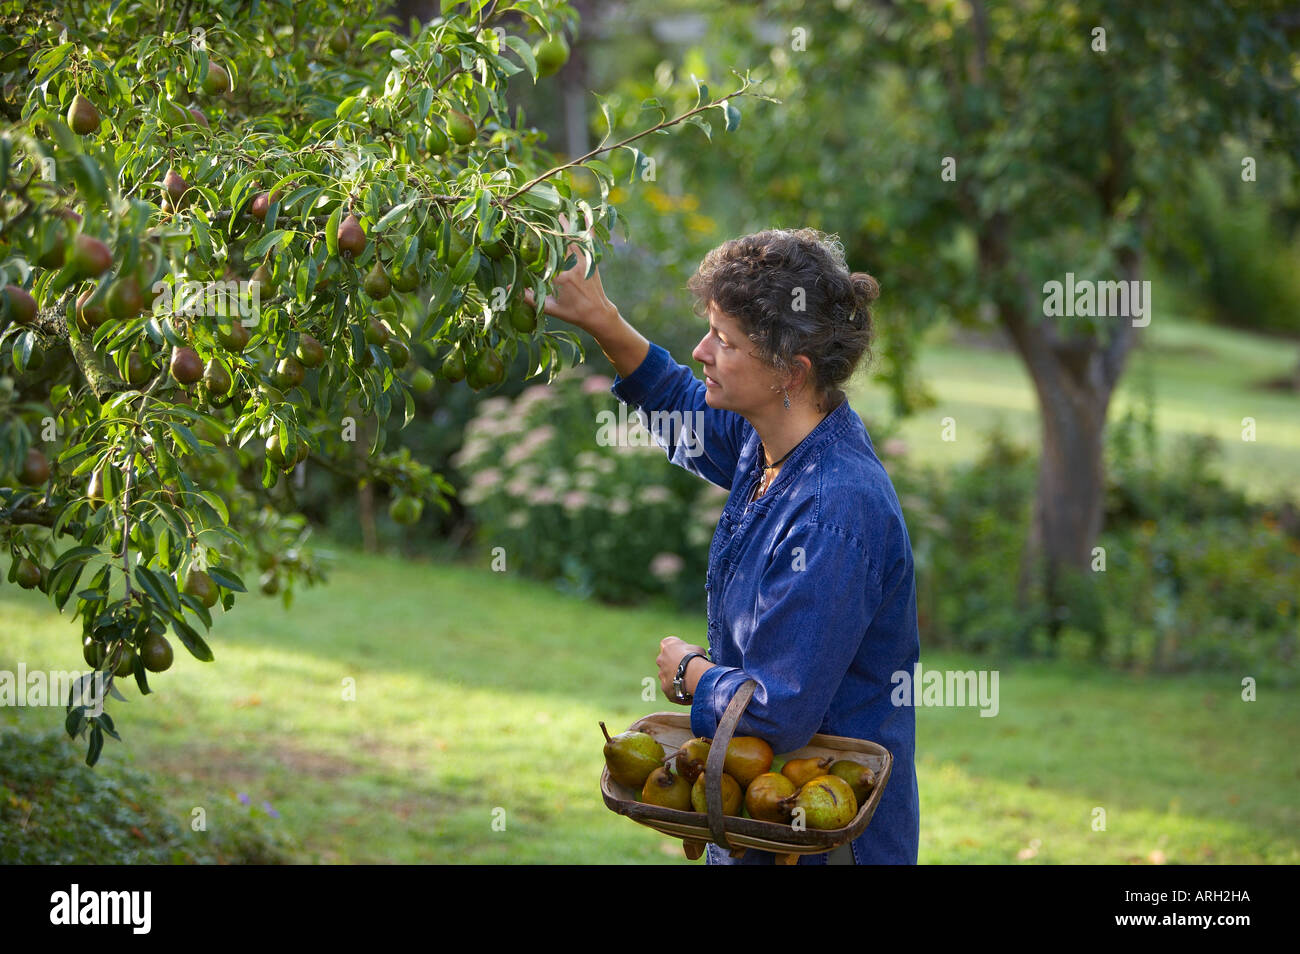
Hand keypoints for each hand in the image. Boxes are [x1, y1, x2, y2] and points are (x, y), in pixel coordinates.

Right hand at [523, 211, 618, 333]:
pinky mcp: (592, 260)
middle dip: (549, 229)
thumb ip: (529, 298)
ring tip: (558, 212)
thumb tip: (508, 290)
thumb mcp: (550, 308)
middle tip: (539, 215)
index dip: (534, 244)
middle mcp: (572, 267)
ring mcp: (584, 262)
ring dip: (565, 224)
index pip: (544, 257)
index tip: (525, 232)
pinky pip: (590, 241)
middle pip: (558, 243)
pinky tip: (586, 213)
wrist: (597, 314)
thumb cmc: (572, 313)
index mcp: (561, 279)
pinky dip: (588, 227)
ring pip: (572, 239)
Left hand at [657, 635, 709, 702]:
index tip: (687, 655)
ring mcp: (661, 674)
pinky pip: (672, 691)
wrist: (690, 671)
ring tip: (690, 684)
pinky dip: (680, 693)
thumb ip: (693, 651)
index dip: (678, 651)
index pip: (669, 645)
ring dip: (677, 679)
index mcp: (667, 645)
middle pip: (667, 663)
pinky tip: (690, 696)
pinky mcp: (664, 687)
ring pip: (669, 677)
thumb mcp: (697, 648)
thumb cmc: (694, 657)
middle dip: (676, 666)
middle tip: (688, 670)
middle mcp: (660, 659)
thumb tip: (698, 656)